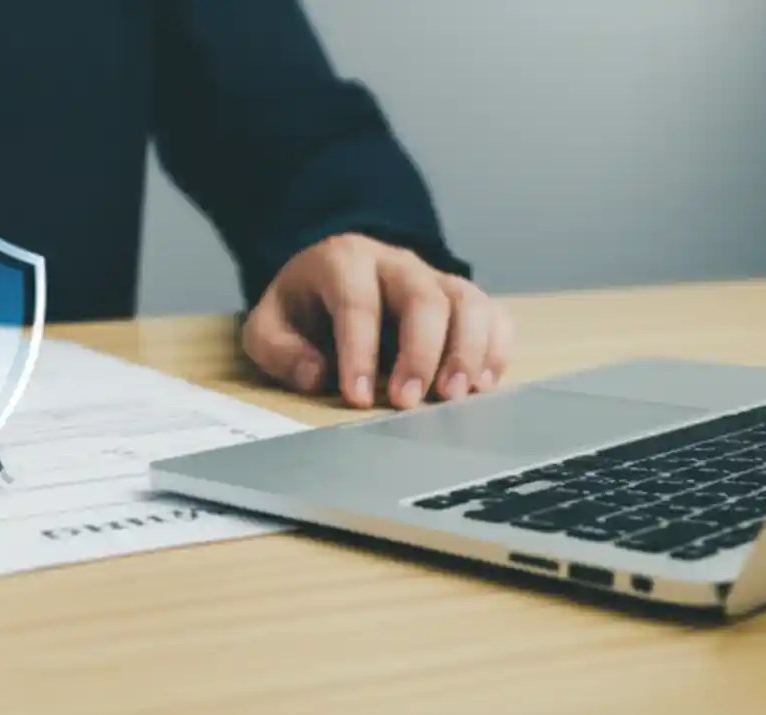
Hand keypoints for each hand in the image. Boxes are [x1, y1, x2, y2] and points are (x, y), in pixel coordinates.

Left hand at [241, 233, 513, 409]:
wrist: (333, 276)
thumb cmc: (303, 308)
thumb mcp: (269, 325)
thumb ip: (279, 349)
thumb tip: (315, 375)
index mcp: (344, 262)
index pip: (358, 303)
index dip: (360, 351)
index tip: (357, 397)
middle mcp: (396, 263)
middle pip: (423, 298)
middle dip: (420, 353)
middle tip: (409, 402)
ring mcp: (434, 278)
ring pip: (466, 301)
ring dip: (467, 351)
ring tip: (455, 396)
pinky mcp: (461, 298)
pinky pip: (492, 313)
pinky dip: (496, 348)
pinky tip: (483, 384)